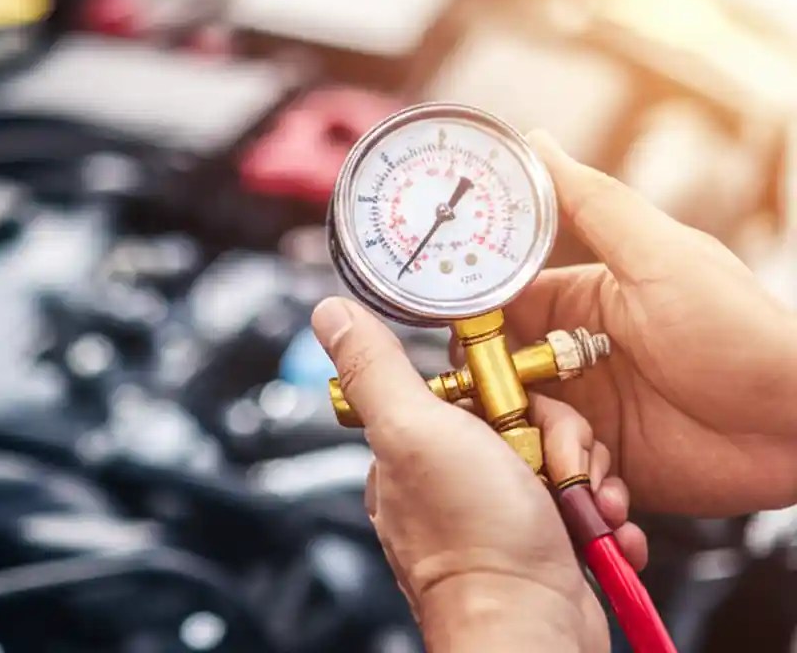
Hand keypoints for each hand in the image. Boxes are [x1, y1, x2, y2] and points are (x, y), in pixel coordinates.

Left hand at [312, 297, 644, 652]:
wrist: (532, 625)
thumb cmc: (474, 539)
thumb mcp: (413, 430)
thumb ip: (375, 368)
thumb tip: (332, 313)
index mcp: (411, 453)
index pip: (469, 389)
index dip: (508, 394)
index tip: (522, 414)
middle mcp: (451, 483)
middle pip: (523, 421)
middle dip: (560, 439)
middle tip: (555, 466)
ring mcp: (498, 515)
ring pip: (562, 460)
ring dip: (588, 479)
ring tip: (583, 507)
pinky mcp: (543, 543)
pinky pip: (584, 506)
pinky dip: (602, 518)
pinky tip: (600, 532)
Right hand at [501, 132, 796, 515]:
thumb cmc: (742, 332)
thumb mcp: (660, 259)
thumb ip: (592, 202)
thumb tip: (533, 140)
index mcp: (577, 301)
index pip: (494, 306)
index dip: (469, 324)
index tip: (462, 348)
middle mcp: (572, 356)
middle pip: (494, 374)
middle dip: (498, 401)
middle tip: (522, 417)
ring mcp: (588, 412)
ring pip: (520, 429)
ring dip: (540, 448)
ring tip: (582, 457)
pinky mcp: (606, 464)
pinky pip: (559, 472)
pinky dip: (572, 480)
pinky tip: (604, 483)